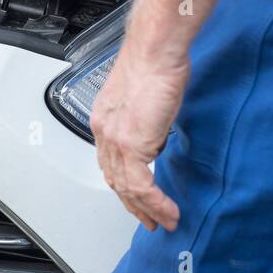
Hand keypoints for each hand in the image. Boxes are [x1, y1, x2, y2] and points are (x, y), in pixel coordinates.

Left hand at [90, 42, 188, 230]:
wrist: (155, 51)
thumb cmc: (154, 62)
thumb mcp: (146, 96)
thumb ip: (147, 119)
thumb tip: (157, 135)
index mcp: (104, 119)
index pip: (109, 161)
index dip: (123, 182)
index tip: (137, 195)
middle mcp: (104, 131)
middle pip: (114, 179)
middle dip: (133, 204)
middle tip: (149, 218)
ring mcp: (115, 140)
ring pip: (127, 188)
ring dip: (148, 209)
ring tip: (165, 221)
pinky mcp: (132, 145)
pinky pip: (142, 186)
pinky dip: (156, 203)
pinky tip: (168, 211)